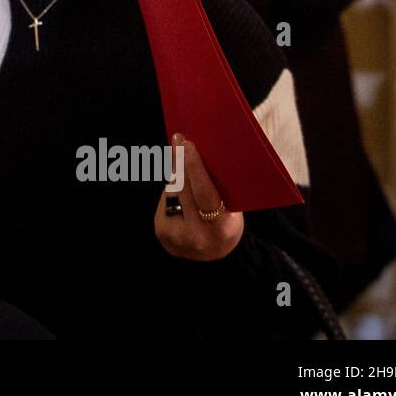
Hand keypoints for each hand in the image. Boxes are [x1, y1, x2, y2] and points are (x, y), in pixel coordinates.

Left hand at [153, 134, 243, 260]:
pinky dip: (171, 189)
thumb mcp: (232, 211)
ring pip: (173, 193)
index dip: (194, 167)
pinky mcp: (162, 233)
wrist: (212, 256)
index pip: (205, 193)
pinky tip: (177, 179)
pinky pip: (165, 201)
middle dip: (181, 162)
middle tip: (179, 139)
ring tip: (181, 154)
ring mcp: (177, 237)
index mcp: (222, 229)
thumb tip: (201, 151)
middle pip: (184, 189)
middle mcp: (198, 236)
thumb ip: (218, 189)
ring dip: (177, 173)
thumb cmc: (226, 223)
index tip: (187, 144)